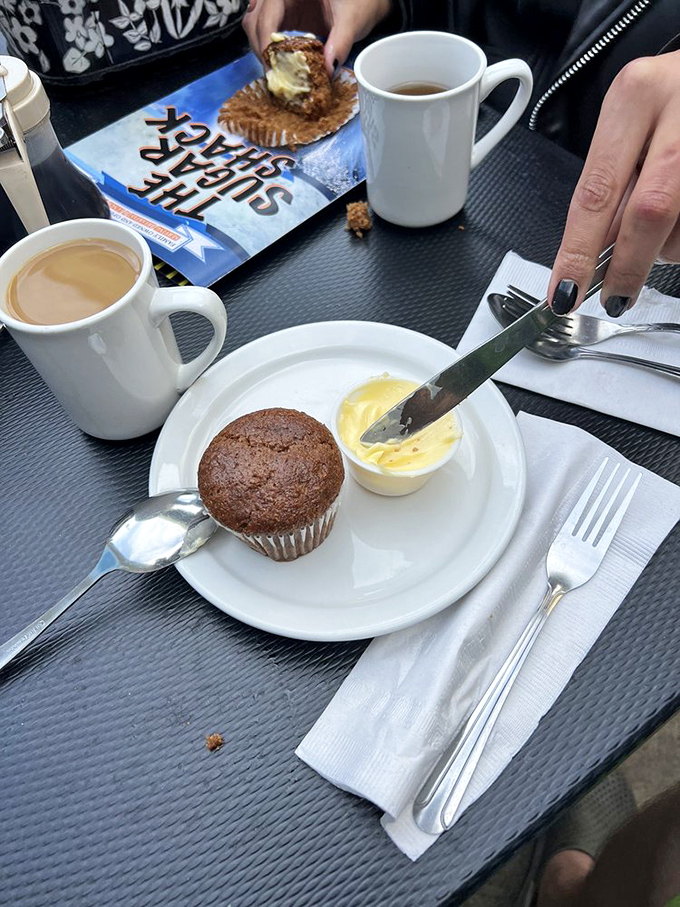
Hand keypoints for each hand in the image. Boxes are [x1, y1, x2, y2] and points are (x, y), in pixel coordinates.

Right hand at [243, 0, 391, 76]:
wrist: (366, 2)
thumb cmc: (361, 2)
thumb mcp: (352, 20)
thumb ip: (341, 43)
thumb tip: (327, 70)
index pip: (269, 8)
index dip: (266, 36)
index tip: (271, 63)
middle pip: (255, 17)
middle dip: (260, 45)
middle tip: (274, 73)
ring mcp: (281, 3)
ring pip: (254, 23)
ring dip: (260, 48)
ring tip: (276, 70)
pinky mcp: (284, 15)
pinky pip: (265, 30)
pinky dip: (268, 48)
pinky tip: (279, 63)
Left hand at [548, 51, 679, 316]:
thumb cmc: (668, 102)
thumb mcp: (629, 126)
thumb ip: (610, 187)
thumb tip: (592, 259)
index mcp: (634, 97)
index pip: (596, 192)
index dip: (578, 252)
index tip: (564, 292)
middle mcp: (678, 105)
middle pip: (648, 212)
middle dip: (627, 266)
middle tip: (614, 297)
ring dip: (665, 247)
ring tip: (663, 225)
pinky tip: (678, 220)